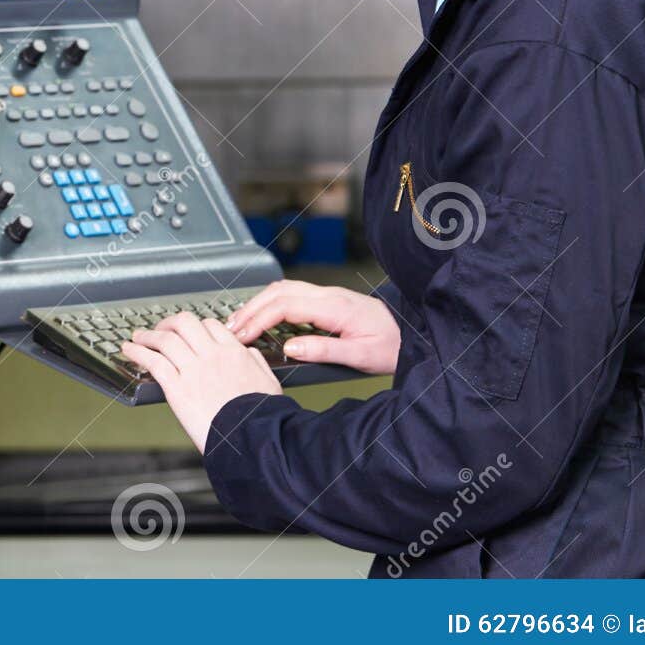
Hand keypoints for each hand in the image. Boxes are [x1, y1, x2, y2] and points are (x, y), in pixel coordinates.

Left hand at [120, 312, 282, 451]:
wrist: (254, 439)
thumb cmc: (264, 417)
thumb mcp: (269, 382)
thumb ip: (256, 361)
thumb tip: (246, 352)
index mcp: (235, 352)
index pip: (210, 325)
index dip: (196, 327)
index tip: (187, 333)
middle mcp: (212, 355)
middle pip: (185, 323)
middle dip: (169, 323)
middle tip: (161, 329)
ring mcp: (193, 370)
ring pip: (165, 339)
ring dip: (148, 335)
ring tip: (137, 337)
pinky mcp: (178, 388)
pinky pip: (153, 362)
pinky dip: (138, 352)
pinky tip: (129, 350)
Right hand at [225, 279, 400, 375]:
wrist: (413, 332)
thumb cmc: (392, 345)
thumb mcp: (362, 355)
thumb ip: (324, 350)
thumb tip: (289, 348)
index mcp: (335, 307)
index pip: (285, 305)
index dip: (259, 319)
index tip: (243, 336)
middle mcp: (329, 295)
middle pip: (277, 292)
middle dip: (250, 309)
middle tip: (230, 330)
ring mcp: (328, 295)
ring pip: (282, 289)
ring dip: (258, 303)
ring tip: (241, 323)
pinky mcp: (328, 300)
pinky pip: (292, 294)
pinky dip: (271, 303)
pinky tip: (264, 316)